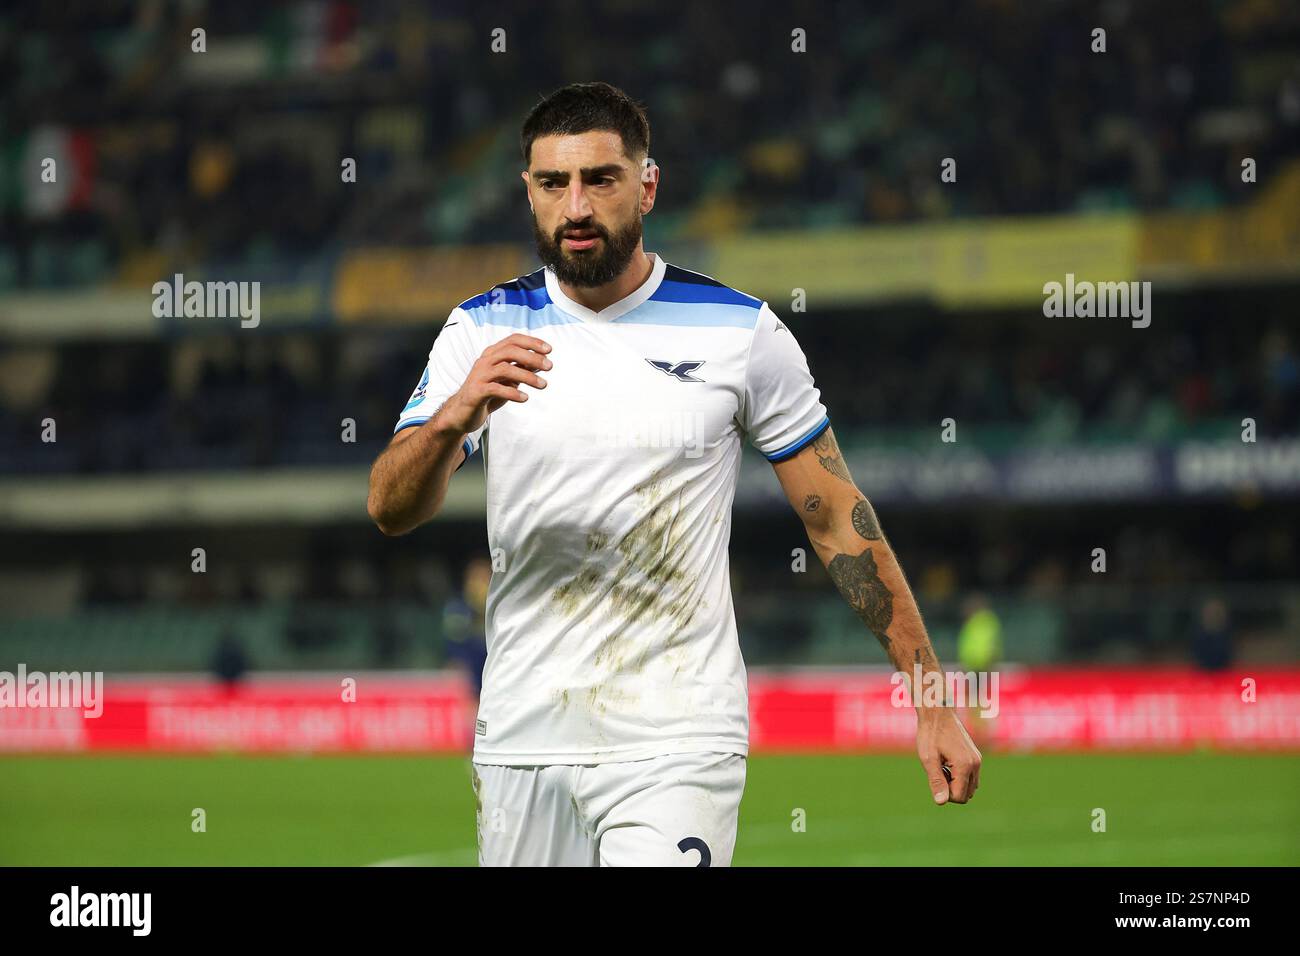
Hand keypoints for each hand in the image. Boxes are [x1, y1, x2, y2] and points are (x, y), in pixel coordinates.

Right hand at [435, 333, 551, 434]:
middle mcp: (485, 361)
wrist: (463, 412)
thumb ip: (521, 370)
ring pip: (504, 369)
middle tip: (550, 367)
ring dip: (527, 376)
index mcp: (492, 354)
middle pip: (510, 351)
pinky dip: (512, 393)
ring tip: (543, 385)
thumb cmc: (488, 394)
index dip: (532, 342)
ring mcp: (479, 375)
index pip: (513, 340)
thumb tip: (542, 362)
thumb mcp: (508, 380)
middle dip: (532, 357)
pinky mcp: (476, 392)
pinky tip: (525, 398)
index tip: (549, 350)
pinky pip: (495, 389)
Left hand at [916, 707, 980, 804]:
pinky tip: (948, 763)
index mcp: (965, 766)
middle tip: (938, 770)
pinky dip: (960, 776)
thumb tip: (941, 802)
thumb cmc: (930, 734)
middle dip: (951, 789)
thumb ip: (936, 781)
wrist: (937, 713)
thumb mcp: (928, 759)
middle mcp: (976, 764)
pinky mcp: (976, 757)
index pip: (959, 797)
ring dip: (956, 783)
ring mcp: (977, 760)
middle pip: (966, 795)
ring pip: (970, 787)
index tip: (934, 776)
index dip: (944, 793)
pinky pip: (971, 777)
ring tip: (943, 766)